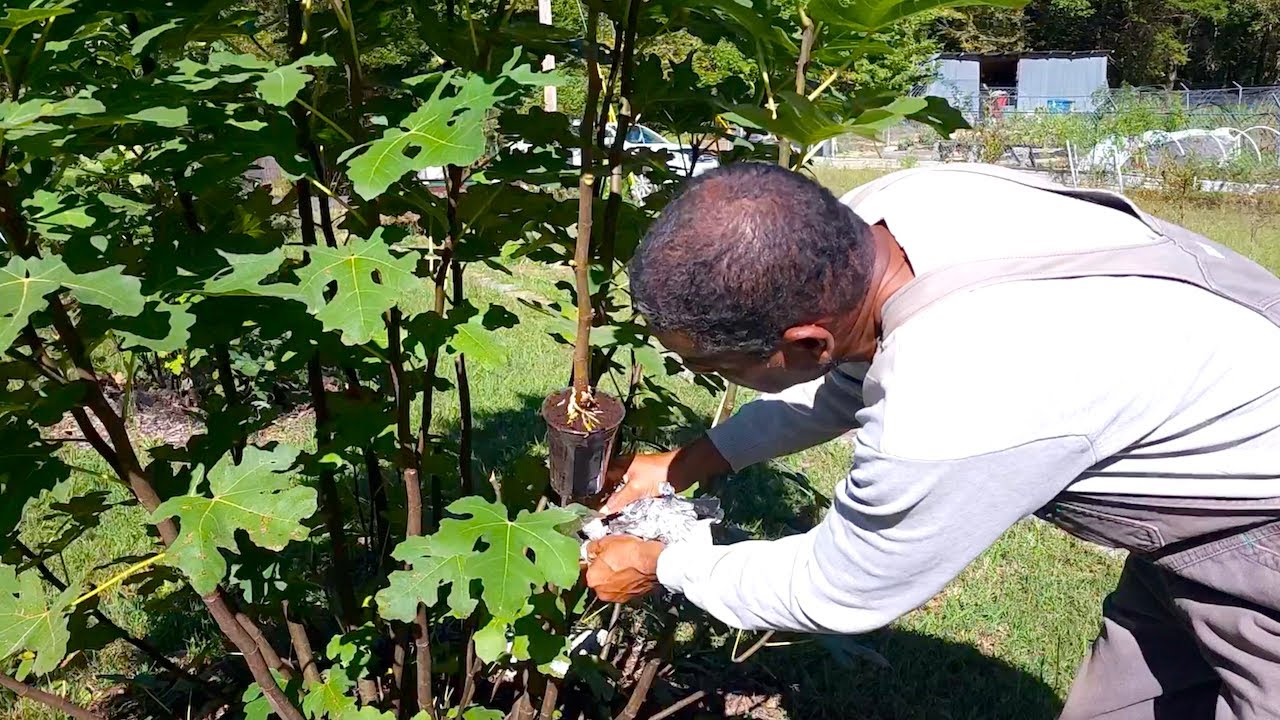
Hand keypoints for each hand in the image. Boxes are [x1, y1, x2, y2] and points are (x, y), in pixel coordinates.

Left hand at [585, 535, 663, 602]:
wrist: (655, 563)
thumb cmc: (633, 554)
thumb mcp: (607, 541)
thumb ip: (593, 547)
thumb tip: (591, 549)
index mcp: (593, 578)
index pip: (587, 566)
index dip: (595, 557)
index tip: (601, 553)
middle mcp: (602, 592)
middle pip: (599, 577)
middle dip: (604, 568)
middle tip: (614, 556)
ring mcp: (617, 597)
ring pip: (611, 584)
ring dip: (615, 575)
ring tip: (625, 562)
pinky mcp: (631, 598)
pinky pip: (623, 588)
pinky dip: (626, 581)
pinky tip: (632, 570)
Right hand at [601, 435, 730, 514]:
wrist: (681, 471)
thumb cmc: (658, 474)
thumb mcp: (636, 489)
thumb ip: (619, 500)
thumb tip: (603, 512)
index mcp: (617, 465)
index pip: (599, 480)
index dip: (593, 494)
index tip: (588, 508)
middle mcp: (622, 470)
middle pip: (607, 487)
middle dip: (603, 500)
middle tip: (596, 516)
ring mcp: (631, 478)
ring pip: (618, 493)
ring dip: (615, 503)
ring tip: (606, 517)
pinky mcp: (641, 485)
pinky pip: (628, 496)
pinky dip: (625, 503)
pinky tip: (621, 513)